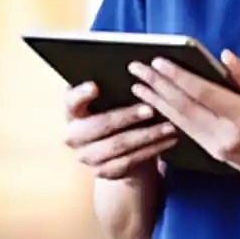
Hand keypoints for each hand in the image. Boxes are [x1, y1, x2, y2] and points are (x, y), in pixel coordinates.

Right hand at [63, 81, 178, 180]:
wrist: (116, 150)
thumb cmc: (115, 111)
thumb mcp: (110, 99)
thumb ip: (113, 86)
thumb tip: (136, 67)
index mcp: (72, 111)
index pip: (70, 102)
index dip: (80, 95)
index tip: (96, 86)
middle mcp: (74, 136)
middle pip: (98, 126)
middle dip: (126, 117)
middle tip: (150, 108)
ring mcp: (87, 156)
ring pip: (118, 145)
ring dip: (147, 135)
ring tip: (169, 125)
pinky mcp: (104, 172)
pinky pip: (130, 161)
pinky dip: (152, 150)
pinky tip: (168, 140)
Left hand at [127, 50, 239, 199]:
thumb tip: (223, 56)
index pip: (202, 94)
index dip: (177, 77)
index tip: (158, 61)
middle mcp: (225, 136)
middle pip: (184, 107)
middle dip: (157, 86)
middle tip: (136, 68)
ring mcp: (218, 148)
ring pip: (180, 121)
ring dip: (157, 101)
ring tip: (138, 85)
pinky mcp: (215, 153)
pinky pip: (187, 131)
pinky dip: (169, 115)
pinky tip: (157, 104)